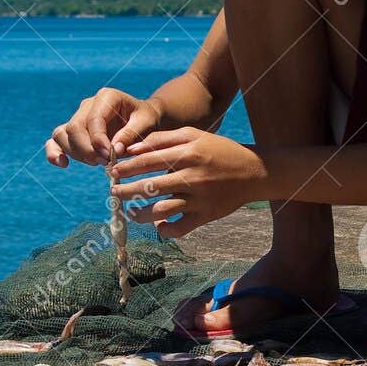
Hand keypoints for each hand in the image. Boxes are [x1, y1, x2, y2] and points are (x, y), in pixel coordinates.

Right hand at [46, 86, 162, 167]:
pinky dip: (54, 152)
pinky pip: (56, 140)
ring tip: (97, 163)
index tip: (109, 157)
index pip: (94, 119)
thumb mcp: (146, 123)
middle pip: (75, 128)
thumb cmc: (146, 120)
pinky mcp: (73, 131)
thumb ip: (131, 134)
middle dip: (87, 149)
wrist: (143, 120)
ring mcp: (78, 117)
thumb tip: (115, 148)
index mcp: (106, 97)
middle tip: (105, 163)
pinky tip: (63, 164)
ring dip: (77, 153)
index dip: (98, 140)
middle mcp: (88, 104)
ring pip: (63, 135)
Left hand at [109, 127, 266, 236]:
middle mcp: (192, 177)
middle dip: (126, 190)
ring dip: (140, 214)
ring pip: (161, 210)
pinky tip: (158, 225)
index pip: (148, 161)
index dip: (127, 167)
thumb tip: (132, 149)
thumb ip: (162, 139)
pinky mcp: (205, 216)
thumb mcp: (194, 135)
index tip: (113, 171)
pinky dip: (166, 230)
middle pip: (150, 186)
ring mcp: (199, 199)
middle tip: (114, 192)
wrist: (253, 171)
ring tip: (130, 212)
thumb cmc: (219, 150)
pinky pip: (180, 229)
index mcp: (187, 154)